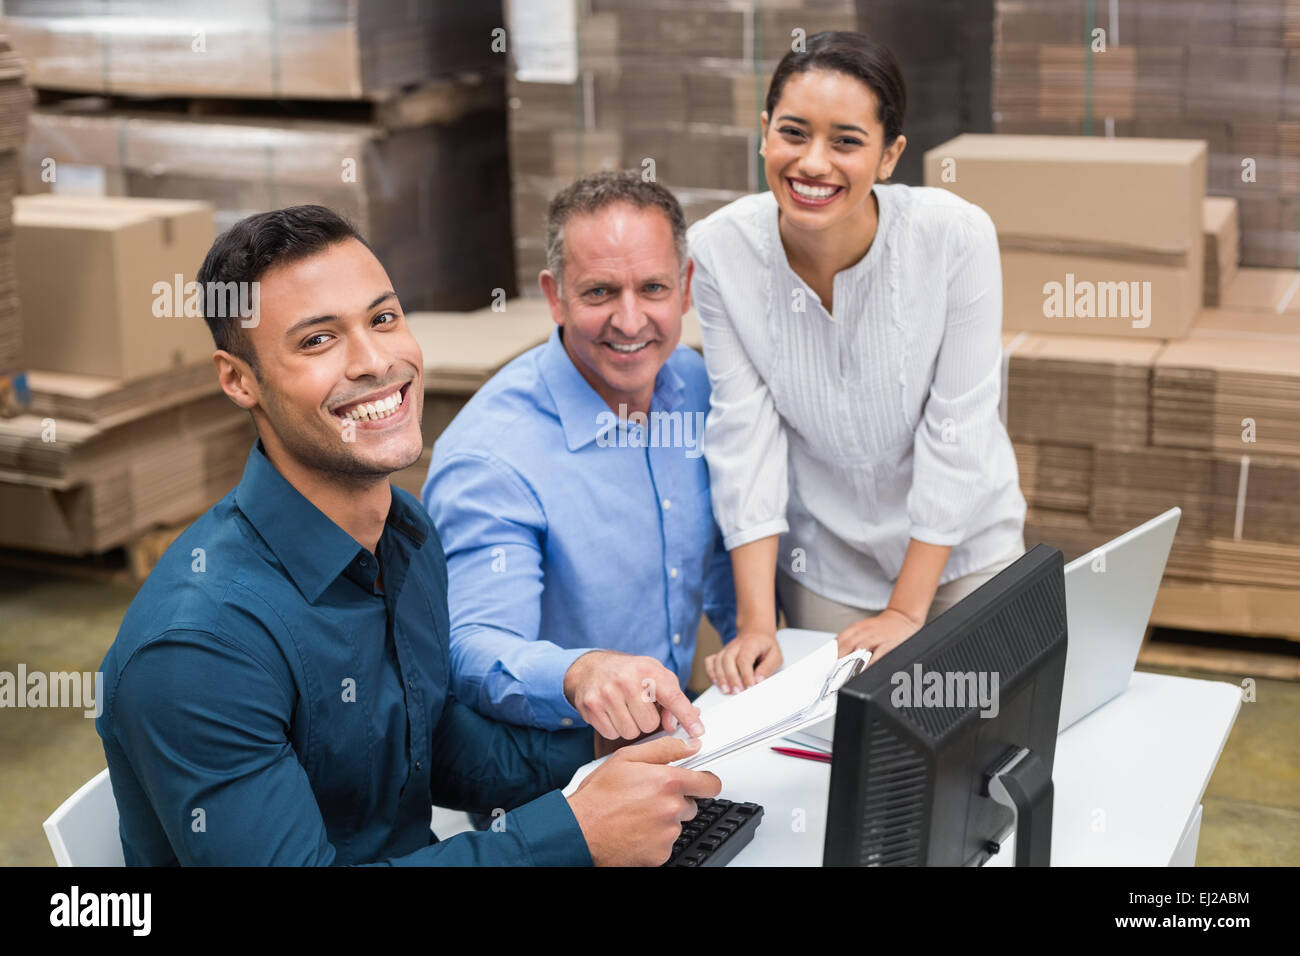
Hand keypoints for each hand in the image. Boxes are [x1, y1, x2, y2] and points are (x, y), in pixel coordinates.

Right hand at [564, 650, 703, 740]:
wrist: (591, 668)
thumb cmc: (628, 673)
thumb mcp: (654, 675)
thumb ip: (673, 698)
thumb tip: (684, 722)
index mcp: (648, 670)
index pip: (672, 698)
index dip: (687, 717)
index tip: (697, 732)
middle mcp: (627, 680)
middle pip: (650, 724)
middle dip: (647, 721)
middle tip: (639, 708)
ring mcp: (607, 693)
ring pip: (630, 732)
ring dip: (630, 726)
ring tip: (625, 710)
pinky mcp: (592, 706)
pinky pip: (612, 734)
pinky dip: (614, 728)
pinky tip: (612, 713)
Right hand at [567, 735, 722, 865]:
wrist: (579, 831)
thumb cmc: (598, 796)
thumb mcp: (626, 758)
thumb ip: (664, 749)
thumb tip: (690, 745)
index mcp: (668, 782)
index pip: (710, 783)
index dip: (705, 781)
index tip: (699, 782)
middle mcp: (672, 809)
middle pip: (690, 804)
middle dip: (675, 799)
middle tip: (648, 797)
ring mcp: (668, 834)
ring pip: (677, 823)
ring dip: (663, 819)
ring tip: (636, 813)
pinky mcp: (660, 854)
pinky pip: (666, 842)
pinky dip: (654, 838)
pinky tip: (635, 829)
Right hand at [705, 628, 781, 694]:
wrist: (756, 633)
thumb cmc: (766, 647)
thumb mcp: (775, 655)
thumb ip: (768, 667)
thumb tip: (758, 681)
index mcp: (751, 644)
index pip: (745, 659)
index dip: (746, 675)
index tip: (750, 688)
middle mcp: (735, 646)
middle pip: (728, 659)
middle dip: (731, 677)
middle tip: (737, 692)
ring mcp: (726, 649)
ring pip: (718, 661)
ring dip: (720, 677)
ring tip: (726, 691)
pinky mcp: (721, 654)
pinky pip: (710, 661)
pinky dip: (710, 672)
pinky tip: (715, 682)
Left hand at [835, 608, 922, 663]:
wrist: (902, 618)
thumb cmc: (881, 627)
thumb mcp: (862, 628)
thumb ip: (849, 638)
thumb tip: (834, 650)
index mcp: (858, 627)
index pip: (840, 640)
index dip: (833, 652)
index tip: (828, 663)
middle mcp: (866, 632)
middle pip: (848, 645)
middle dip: (840, 658)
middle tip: (834, 670)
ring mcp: (877, 638)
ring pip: (861, 649)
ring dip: (852, 660)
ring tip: (845, 672)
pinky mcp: (889, 645)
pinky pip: (878, 656)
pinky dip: (870, 663)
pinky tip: (865, 670)